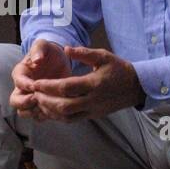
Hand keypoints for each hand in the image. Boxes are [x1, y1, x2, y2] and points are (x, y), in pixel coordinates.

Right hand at [10, 39, 70, 117]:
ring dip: (34, 112)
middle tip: (39, 99)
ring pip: (24, 112)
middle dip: (25, 103)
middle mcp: (21, 88)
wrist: (58, 60)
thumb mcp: (44, 45)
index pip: (18, 83)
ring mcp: (29, 98)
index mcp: (20, 73)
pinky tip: (55, 110)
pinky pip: (37, 117)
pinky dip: (44, 116)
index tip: (36, 86)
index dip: (26, 86)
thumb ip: (39, 49)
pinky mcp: (39, 106)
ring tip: (47, 106)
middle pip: (15, 102)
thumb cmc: (49, 52)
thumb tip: (37, 60)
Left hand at [22, 45, 144, 120]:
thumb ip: (84, 53)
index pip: (66, 88)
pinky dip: (58, 116)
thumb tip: (66, 48)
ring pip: (67, 116)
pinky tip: (49, 108)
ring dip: (50, 110)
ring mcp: (93, 110)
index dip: (48, 87)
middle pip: (64, 106)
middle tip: (34, 93)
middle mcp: (93, 100)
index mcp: (94, 83)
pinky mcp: (92, 116)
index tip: (36, 83)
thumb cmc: (118, 69)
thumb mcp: (104, 56)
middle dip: (46, 101)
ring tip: (39, 101)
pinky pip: (72, 120)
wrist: (135, 87)